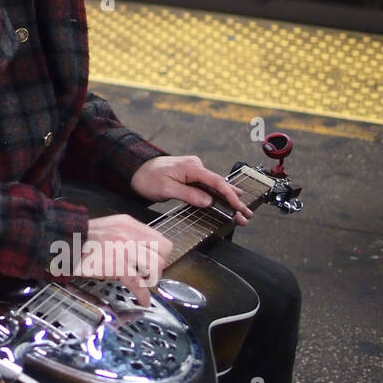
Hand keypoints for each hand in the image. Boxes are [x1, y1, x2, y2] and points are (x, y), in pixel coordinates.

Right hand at [80, 215, 172, 305]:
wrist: (64, 243)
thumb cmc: (81, 238)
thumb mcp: (108, 227)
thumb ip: (126, 235)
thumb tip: (140, 250)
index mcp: (128, 224)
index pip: (161, 241)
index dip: (160, 255)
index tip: (150, 263)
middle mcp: (130, 234)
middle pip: (163, 255)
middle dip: (157, 268)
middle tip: (145, 275)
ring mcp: (125, 249)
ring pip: (155, 268)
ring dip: (150, 279)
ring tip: (140, 284)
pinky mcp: (118, 265)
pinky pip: (139, 283)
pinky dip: (143, 294)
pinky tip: (143, 300)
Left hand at [129, 155, 252, 227]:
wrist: (135, 170)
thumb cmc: (147, 178)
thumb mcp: (166, 188)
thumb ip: (188, 194)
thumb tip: (208, 201)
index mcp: (191, 167)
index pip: (216, 181)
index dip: (229, 195)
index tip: (239, 206)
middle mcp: (196, 167)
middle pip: (219, 185)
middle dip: (234, 201)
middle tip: (246, 215)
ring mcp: (194, 171)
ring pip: (215, 187)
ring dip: (228, 200)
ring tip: (241, 213)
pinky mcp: (191, 177)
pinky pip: (208, 187)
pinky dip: (218, 196)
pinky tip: (228, 203)